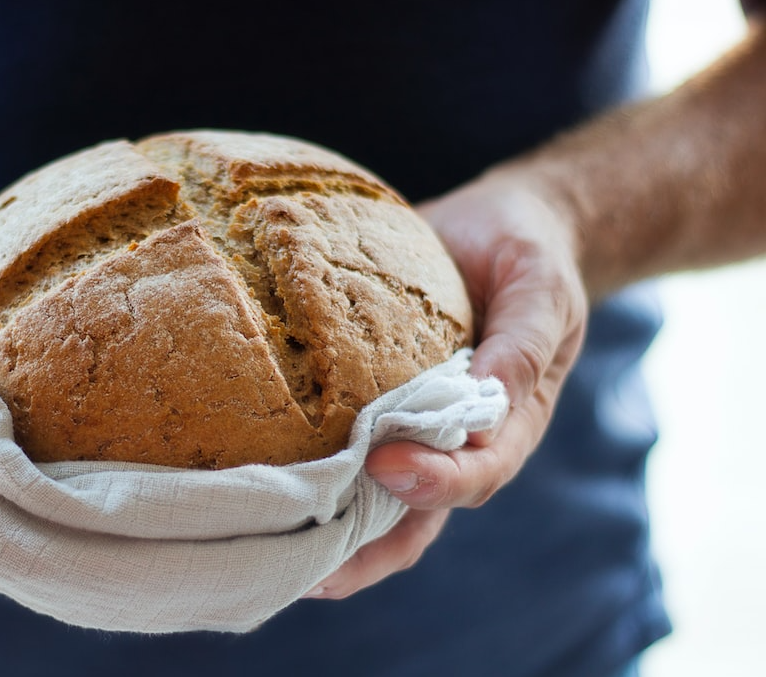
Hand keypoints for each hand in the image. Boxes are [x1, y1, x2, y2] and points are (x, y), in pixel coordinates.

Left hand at [307, 172, 588, 598]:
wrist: (501, 229)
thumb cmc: (528, 256)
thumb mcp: (542, 288)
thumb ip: (523, 342)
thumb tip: (489, 394)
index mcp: (511, 422)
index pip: (477, 472)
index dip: (435, 480)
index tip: (384, 464)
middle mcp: (456, 441)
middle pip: (415, 518)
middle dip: (363, 553)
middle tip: (305, 571)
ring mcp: (411, 430)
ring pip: (370, 504)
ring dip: (325, 536)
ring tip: (265, 556)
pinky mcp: (372, 404)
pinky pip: (340, 451)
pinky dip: (306, 477)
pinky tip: (257, 490)